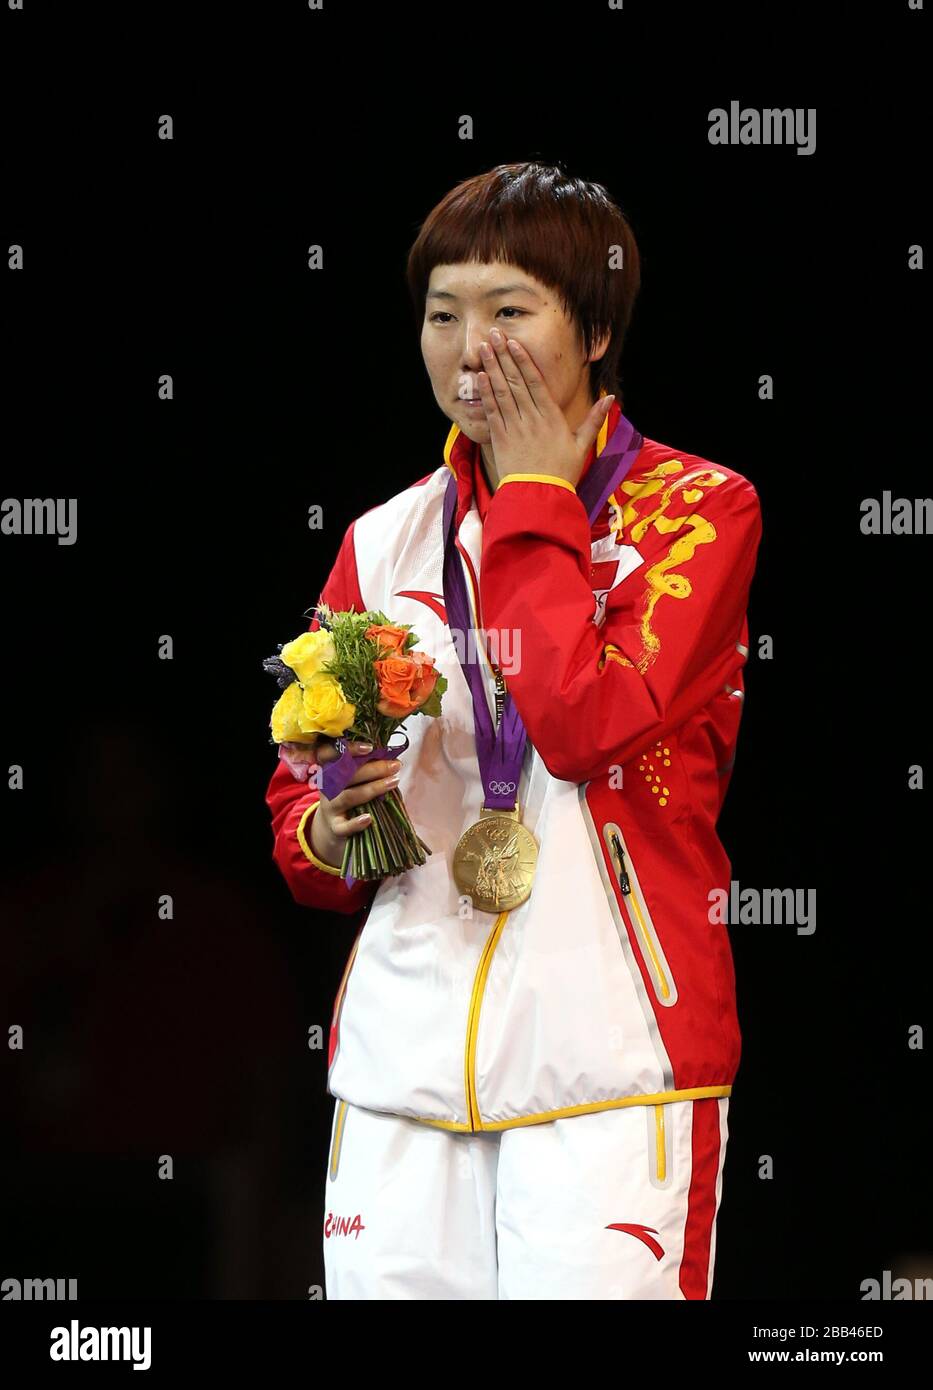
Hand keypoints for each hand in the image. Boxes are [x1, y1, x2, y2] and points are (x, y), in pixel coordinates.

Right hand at [309, 737, 401, 869]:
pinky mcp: (334, 827)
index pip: (330, 753)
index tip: (370, 747)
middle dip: (373, 769)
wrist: (333, 826)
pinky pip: (343, 826)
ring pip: (348, 796)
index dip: (348, 749)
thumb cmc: (350, 794)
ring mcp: (329, 807)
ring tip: (394, 782)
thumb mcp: (352, 779)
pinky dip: (355, 823)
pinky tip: (369, 819)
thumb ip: (366, 766)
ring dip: (372, 789)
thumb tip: (393, 757)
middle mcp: (326, 786)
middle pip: (346, 774)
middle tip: (395, 766)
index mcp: (328, 769)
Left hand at [477, 326, 613, 488]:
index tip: (514, 343)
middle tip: (494, 334)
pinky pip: (492, 411)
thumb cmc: (562, 472)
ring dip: (492, 368)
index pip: (535, 381)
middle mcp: (532, 418)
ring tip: (484, 349)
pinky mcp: (501, 439)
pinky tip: (479, 377)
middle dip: (504, 356)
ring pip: (502, 392)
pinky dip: (485, 393)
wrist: (539, 497)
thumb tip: (610, 397)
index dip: (523, 360)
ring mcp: (515, 427)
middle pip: (516, 381)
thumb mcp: (582, 445)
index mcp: (551, 417)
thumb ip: (594, 420)